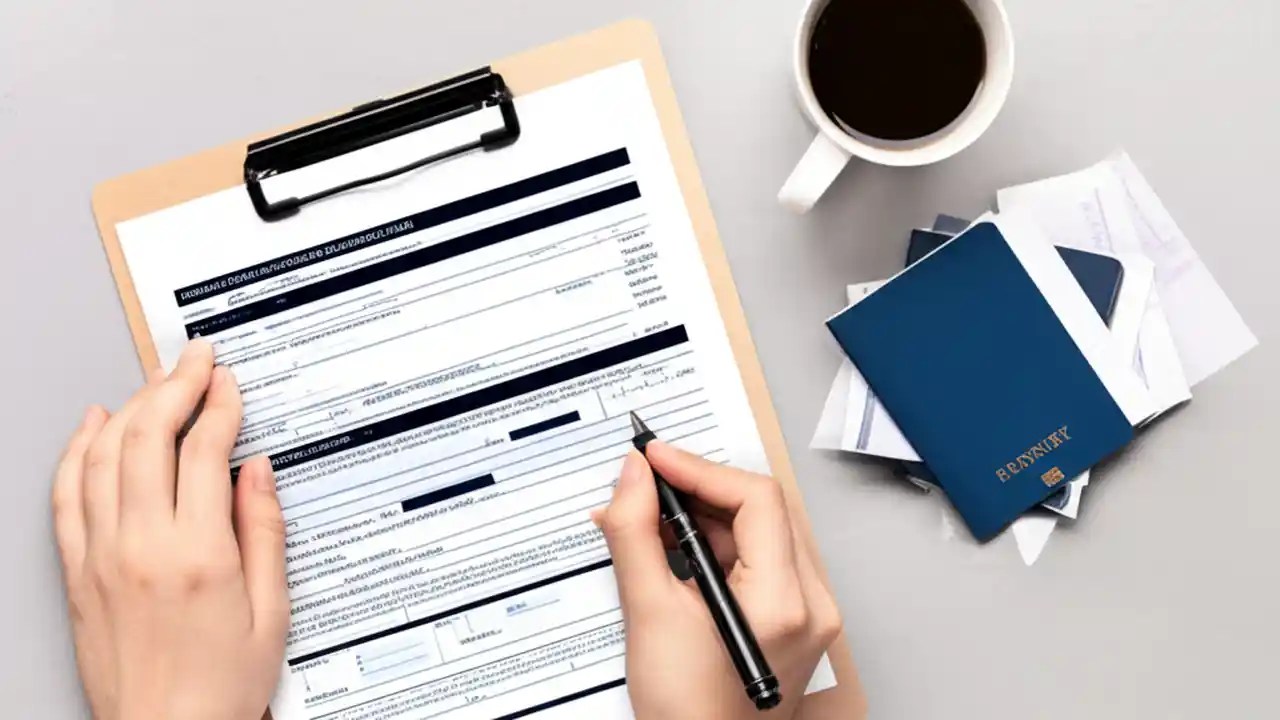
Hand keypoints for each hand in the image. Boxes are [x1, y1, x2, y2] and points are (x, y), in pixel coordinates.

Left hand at [51, 341, 287, 719]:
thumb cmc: (219, 689)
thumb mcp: (270, 612)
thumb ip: (263, 532)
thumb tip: (257, 472)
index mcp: (199, 556)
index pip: (203, 452)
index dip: (220, 405)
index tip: (230, 384)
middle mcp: (142, 547)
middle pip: (149, 438)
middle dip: (175, 385)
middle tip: (195, 359)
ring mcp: (101, 557)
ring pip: (105, 455)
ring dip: (131, 407)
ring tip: (156, 382)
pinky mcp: (76, 573)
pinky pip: (67, 494)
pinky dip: (78, 450)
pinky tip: (94, 426)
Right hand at [593, 442, 841, 719]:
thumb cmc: (687, 713)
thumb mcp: (648, 613)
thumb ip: (636, 533)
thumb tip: (633, 478)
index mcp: (785, 602)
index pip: (756, 500)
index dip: (700, 469)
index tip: (656, 460)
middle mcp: (811, 604)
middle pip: (761, 512)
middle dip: (699, 492)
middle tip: (648, 486)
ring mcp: (807, 615)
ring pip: (758, 534)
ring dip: (703, 519)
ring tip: (649, 523)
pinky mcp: (792, 622)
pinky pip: (758, 562)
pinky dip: (715, 549)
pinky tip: (672, 550)